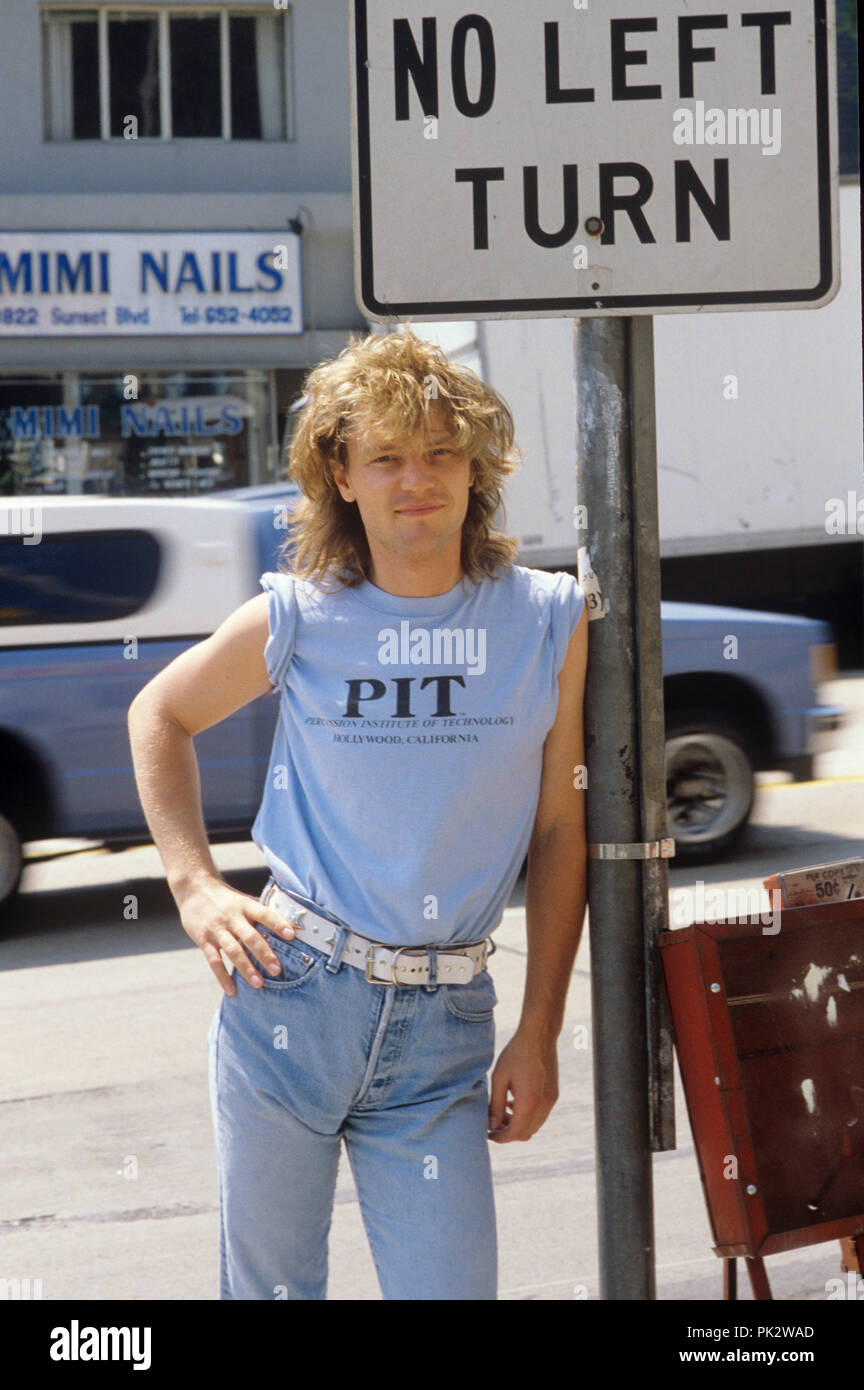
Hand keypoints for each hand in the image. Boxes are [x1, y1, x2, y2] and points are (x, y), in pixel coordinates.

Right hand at [174, 875, 298, 995]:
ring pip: (233, 951)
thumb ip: (260, 912)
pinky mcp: (204, 940)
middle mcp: (231, 917)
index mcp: (245, 905)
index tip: (291, 934)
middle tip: (277, 970)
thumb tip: (289, 924)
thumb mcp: (243, 899)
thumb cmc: (225, 898)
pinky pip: (214, 961)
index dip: (278, 923)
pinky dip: (222, 976)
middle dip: (264, 954)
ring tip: (259, 984)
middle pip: (250, 936)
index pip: (264, 913)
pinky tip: (231, 990)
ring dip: (246, 969)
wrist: (194, 889)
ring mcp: (217, 929)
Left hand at [487, 1028, 558, 1142]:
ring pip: (534, 1125)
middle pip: (526, 1133)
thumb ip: (495, 1104)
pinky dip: (527, 1116)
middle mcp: (543, 1105)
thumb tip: (492, 1125)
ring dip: (518, 1124)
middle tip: (493, 1123)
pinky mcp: (553, 1095)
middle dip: (508, 1133)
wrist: (539, 1035)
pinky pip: (540, 1115)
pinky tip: (514, 1102)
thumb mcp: (499, 1078)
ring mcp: (551, 1100)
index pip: (515, 1133)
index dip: (500, 1137)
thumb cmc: (516, 1054)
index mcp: (529, 1101)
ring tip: (502, 1111)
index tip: (488, 1133)